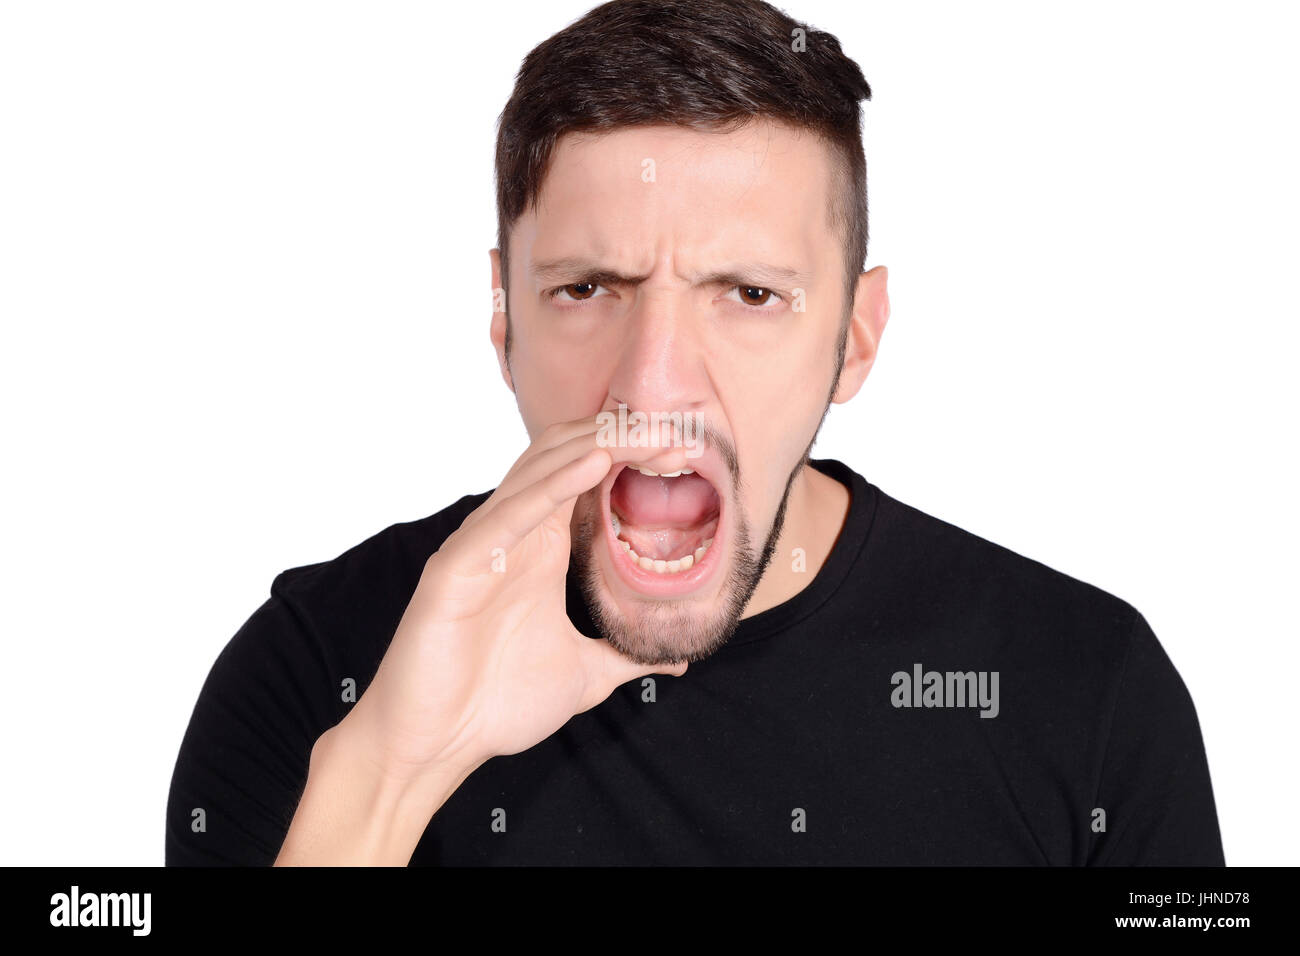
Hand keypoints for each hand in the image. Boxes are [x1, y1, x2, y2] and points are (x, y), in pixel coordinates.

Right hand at [342, 415, 690, 784]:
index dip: (635, 453)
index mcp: (543, 549)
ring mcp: (483, 545)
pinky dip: (552, 486)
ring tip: (646, 431)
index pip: (588, 476)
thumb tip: (678, 657)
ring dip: (596, 446)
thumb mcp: (586, 674)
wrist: (434, 746)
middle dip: (623, 436)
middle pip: (566, 456)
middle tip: (681, 429)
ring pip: (538, 471)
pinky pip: (508, 516)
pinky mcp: (457, 567)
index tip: (691, 446)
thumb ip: (628, 657)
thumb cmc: (494, 704)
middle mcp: (514, 535)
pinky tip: (594, 464)